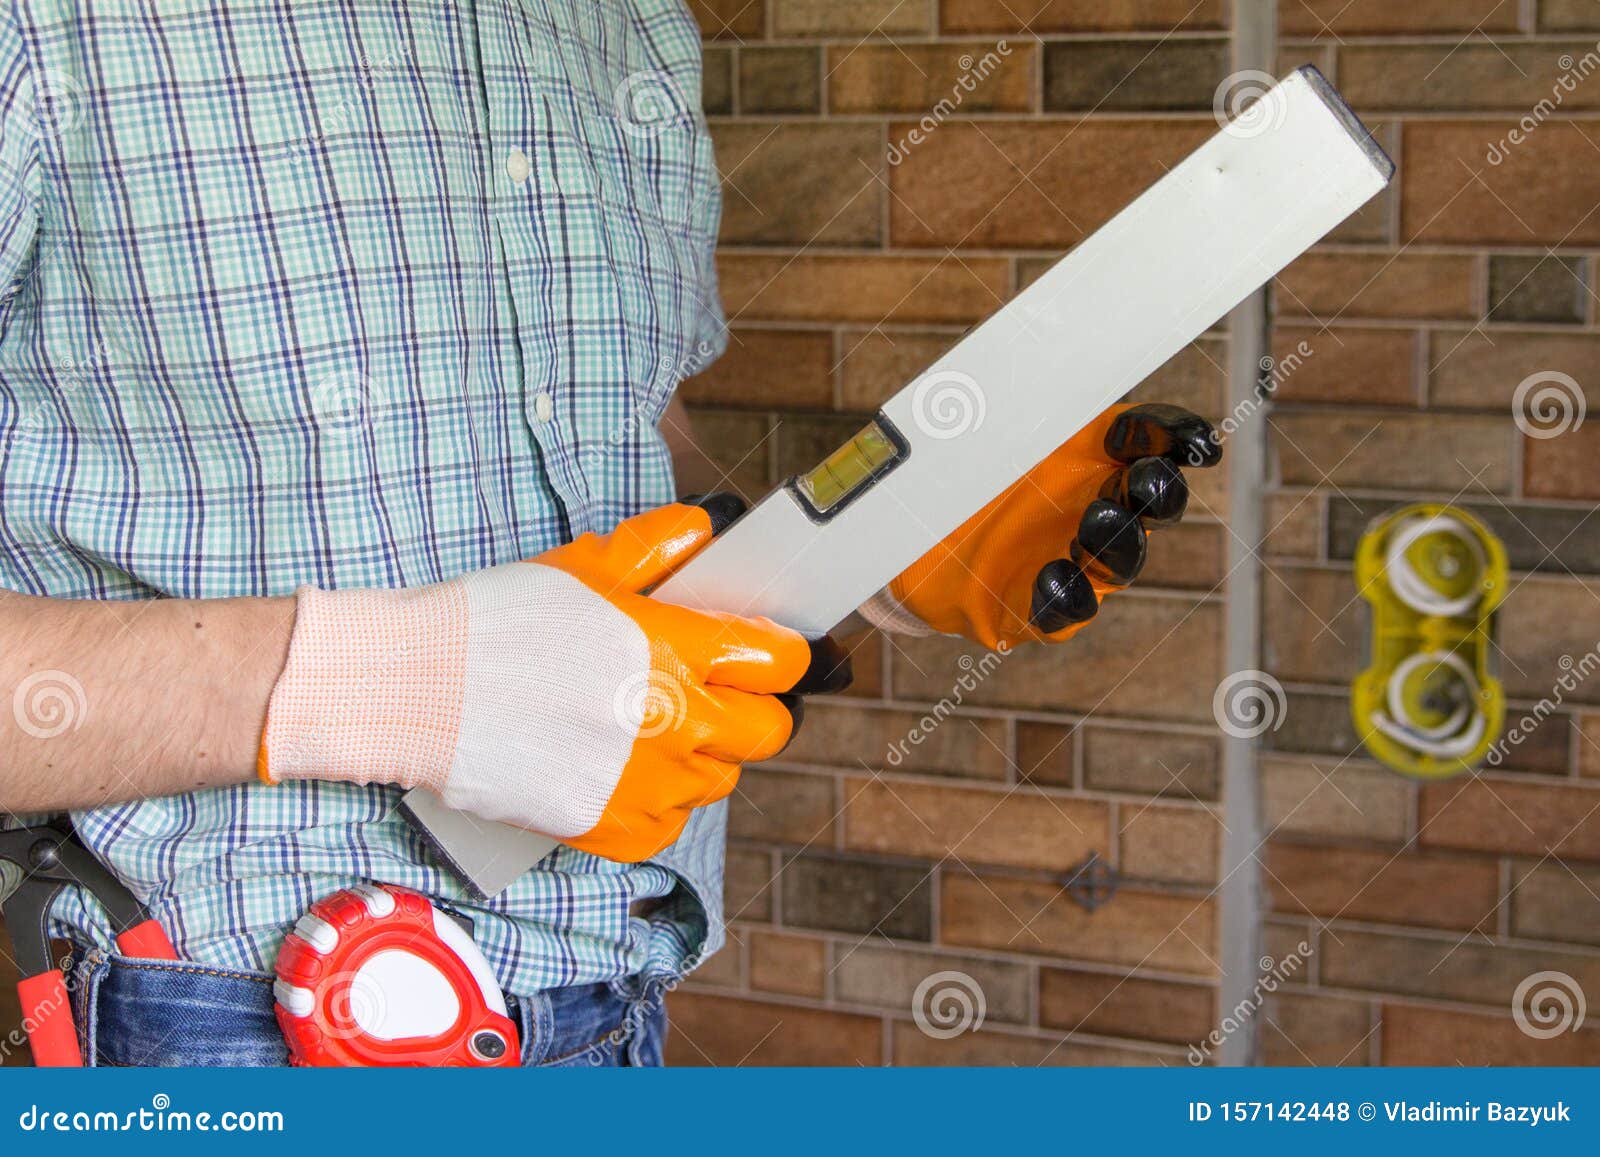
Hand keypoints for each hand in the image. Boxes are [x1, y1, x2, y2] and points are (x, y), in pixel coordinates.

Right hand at [260, 495, 850, 860]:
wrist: (417, 690)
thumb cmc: (495, 623)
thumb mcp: (583, 567)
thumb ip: (656, 550)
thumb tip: (703, 535)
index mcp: (671, 651)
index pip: (777, 663)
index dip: (777, 654)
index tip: (763, 652)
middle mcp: (670, 723)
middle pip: (767, 731)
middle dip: (749, 708)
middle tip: (712, 691)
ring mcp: (642, 783)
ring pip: (718, 779)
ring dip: (699, 754)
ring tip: (649, 727)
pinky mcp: (608, 827)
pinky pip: (669, 822)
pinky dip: (655, 800)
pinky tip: (619, 766)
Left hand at [860, 404, 1220, 649]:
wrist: (910, 543)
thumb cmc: (957, 473)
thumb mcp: (977, 428)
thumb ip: (1009, 403)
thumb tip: (1031, 360)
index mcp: (1092, 455)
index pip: (1145, 438)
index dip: (1172, 436)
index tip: (1194, 442)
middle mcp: (1097, 506)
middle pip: (1148, 499)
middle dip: (1156, 489)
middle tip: (1147, 477)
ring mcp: (1075, 561)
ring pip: (1119, 557)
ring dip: (1116, 540)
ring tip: (1097, 520)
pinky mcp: (1041, 609)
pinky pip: (1064, 608)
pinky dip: (1064, 594)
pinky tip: (1055, 577)